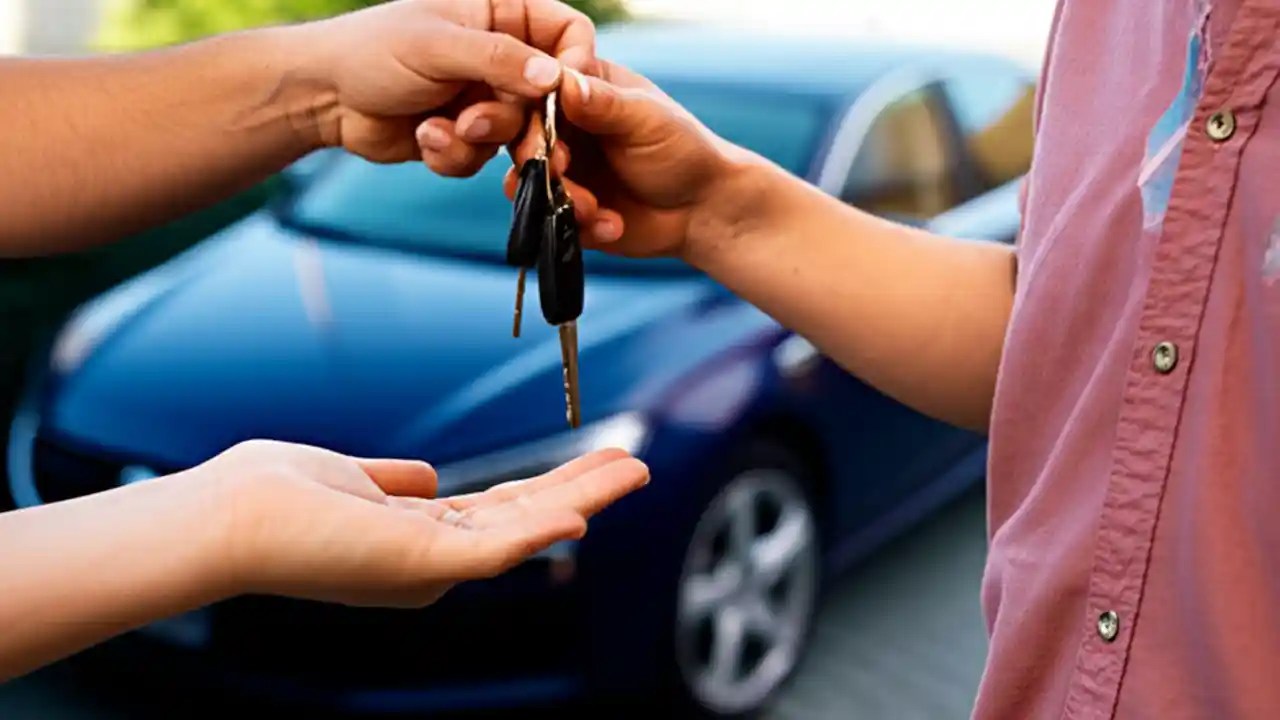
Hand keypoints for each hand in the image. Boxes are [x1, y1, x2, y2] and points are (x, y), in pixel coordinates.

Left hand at [195, 440, 646, 607]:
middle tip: (637, 464)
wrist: (223, 518)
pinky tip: (581, 515)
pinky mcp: (421, 566)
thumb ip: (392, 481)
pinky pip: (496, 549)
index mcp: (416, 537)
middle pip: (526, 519)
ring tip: (633, 470)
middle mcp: (431, 560)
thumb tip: (427, 477)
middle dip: (584, 491)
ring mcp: (430, 567)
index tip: (592, 462)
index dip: (550, 487)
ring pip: (525, 531)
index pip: (500, 509)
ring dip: (583, 500)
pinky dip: (540, 532)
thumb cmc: (270, 497)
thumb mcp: (348, 478)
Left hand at [288, 0, 598, 174]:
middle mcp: (500, 55)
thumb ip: (499, 60)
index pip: (568, 32)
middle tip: (514, 143)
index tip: (565, 94)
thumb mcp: (438, 46)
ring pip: (517, 133)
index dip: (575, 63)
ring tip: (442, 129)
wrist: (323, 97)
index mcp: (501, 13)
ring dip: (479, 139)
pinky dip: (454, 154)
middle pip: (550, 95)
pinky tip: (422, 137)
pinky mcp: (466, 134)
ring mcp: (485, 97)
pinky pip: (484, 157)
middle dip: (524, 122)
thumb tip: (556, 78)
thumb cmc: (373, 52)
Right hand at [505, 62, 756, 259]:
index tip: (545, 135)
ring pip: (528, 182)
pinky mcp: (567, 207)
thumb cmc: (684, 150)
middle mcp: (566, 128)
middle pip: (522, 139)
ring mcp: (565, 169)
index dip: (532, 115)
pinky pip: (548, 217)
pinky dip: (577, 225)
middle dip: (540, 161)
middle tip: (563, 172)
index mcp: (582, 91)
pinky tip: (612, 225)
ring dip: (558, 198)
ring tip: (592, 209)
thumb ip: (604, 103)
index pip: (536, 93)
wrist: (704, 210)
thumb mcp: (646, 119)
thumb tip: (563, 83)